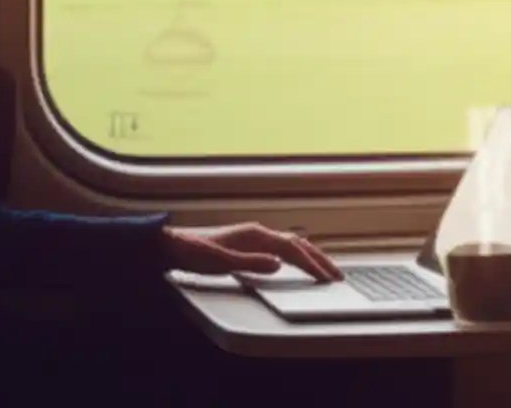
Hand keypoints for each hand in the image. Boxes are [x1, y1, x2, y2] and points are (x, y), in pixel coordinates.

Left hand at [164, 222, 342, 281]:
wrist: (173, 246)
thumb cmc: (195, 253)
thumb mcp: (223, 262)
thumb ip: (252, 263)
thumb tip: (279, 264)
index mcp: (255, 235)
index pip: (293, 249)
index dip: (312, 264)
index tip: (328, 278)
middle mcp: (257, 232)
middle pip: (296, 243)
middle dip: (318, 259)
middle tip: (337, 275)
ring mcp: (252, 236)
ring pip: (289, 243)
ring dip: (309, 255)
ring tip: (324, 268)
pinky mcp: (246, 243)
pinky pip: (280, 246)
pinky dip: (295, 254)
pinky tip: (295, 262)